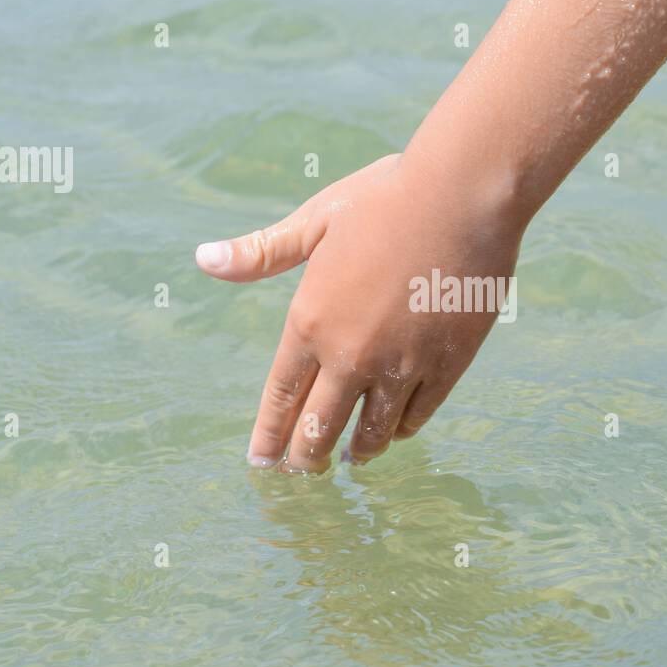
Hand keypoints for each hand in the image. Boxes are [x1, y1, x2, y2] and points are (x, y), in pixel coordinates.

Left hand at [195, 154, 521, 472]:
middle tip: (300, 471)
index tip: (261, 462)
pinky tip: (396, 431)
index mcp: (311, 320)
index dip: (269, 434)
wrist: (463, 195)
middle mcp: (352, 354)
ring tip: (352, 458)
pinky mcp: (447, 365)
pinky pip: (418, 414)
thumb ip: (262, 252)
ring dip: (358, 449)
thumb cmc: (386, 197)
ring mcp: (402, 364)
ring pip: (374, 430)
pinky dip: (402, 428)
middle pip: (321, 426)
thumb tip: (203, 259)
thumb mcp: (316, 220)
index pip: (281, 396)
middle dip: (306, 455)